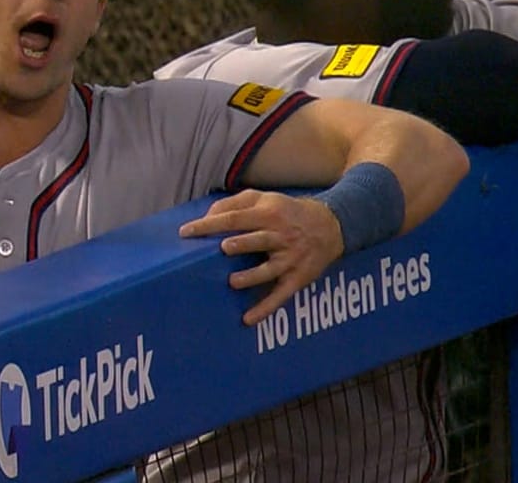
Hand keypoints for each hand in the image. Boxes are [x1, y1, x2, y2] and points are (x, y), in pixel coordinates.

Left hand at [180, 190, 345, 326]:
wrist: (330, 225)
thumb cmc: (286, 211)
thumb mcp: (263, 199)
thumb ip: (233, 204)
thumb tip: (207, 217)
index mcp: (268, 214)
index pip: (235, 218)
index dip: (210, 224)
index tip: (186, 232)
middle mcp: (280, 235)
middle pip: (258, 239)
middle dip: (240, 244)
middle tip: (221, 249)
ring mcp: (290, 258)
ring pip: (270, 269)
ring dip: (252, 276)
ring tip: (233, 281)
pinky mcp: (297, 278)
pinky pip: (281, 295)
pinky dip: (265, 308)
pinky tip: (248, 319)